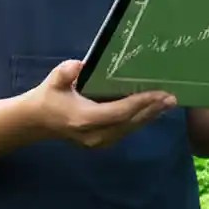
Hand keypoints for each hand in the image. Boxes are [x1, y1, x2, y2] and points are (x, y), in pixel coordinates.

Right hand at [24, 60, 175, 148]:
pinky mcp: (101, 143)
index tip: (158, 93)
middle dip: (151, 110)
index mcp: (85, 119)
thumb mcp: (53, 80)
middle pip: (130, 123)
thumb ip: (65, 72)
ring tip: (166, 104)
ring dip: (148, 117)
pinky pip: (124, 132)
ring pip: (129, 129)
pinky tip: (150, 112)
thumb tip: (81, 65)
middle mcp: (95, 135)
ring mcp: (98, 142)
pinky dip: (138, 121)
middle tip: (171, 98)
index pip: (120, 111)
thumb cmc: (48, 97)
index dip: (141, 103)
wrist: (36, 121)